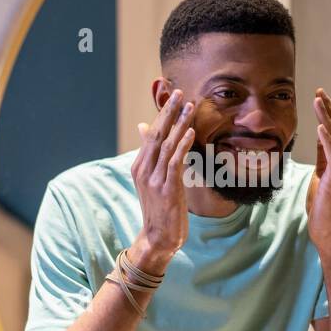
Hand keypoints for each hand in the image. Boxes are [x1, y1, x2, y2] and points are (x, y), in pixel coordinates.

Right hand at [130, 89, 194, 274]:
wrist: (157, 237)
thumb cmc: (159, 208)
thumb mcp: (151, 179)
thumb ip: (150, 154)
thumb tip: (144, 128)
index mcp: (140, 165)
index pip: (152, 133)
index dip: (163, 114)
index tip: (173, 96)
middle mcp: (144, 169)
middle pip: (157, 134)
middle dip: (169, 112)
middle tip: (179, 92)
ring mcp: (154, 179)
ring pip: (167, 145)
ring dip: (179, 124)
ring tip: (190, 106)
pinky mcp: (166, 188)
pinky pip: (174, 162)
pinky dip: (182, 146)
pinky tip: (190, 133)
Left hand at [306, 88, 330, 251]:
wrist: (329, 233)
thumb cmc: (324, 208)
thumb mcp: (322, 176)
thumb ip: (323, 156)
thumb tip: (320, 134)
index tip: (322, 97)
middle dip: (330, 110)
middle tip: (320, 92)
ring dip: (327, 118)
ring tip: (318, 101)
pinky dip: (327, 139)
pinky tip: (320, 126)